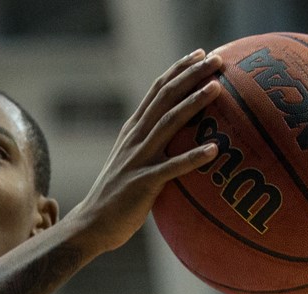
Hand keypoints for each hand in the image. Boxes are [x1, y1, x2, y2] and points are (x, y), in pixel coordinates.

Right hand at [68, 49, 225, 255]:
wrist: (90, 225)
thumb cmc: (116, 198)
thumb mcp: (130, 163)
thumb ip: (150, 147)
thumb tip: (179, 141)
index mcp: (132, 131)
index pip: (156, 91)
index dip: (178, 70)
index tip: (200, 54)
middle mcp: (135, 139)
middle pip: (165, 98)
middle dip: (191, 75)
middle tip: (217, 59)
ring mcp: (138, 159)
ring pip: (168, 124)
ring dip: (194, 104)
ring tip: (217, 88)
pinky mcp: (143, 183)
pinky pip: (172, 168)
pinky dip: (193, 158)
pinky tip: (215, 150)